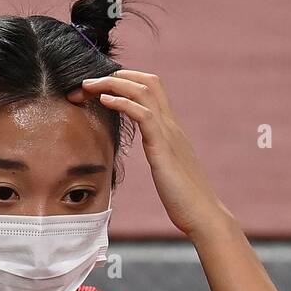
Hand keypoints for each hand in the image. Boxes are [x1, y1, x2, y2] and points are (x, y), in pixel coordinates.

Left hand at [75, 70, 232, 237]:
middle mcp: (172, 126)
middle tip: (87, 83)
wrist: (203, 215)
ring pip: (143, 91)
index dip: (126, 80)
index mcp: (172, 129)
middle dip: (115, 76)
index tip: (101, 87)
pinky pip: (143, 114)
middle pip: (147, 81)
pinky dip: (122, 102)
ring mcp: (169, 134)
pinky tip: (105, 101)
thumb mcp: (169, 168)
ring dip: (113, 84)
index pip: (152, 89)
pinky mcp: (163, 148)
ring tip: (88, 86)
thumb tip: (153, 154)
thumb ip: (160, 153)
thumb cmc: (185, 199)